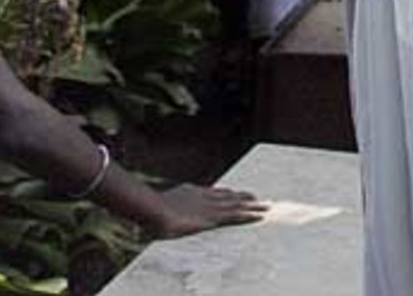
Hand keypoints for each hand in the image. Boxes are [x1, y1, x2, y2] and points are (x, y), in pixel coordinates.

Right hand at [150, 183, 268, 237]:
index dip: (225, 194)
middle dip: (242, 198)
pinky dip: (249, 215)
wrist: (155, 210)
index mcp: (191, 193)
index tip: (235, 193)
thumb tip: (146, 209)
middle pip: (227, 196)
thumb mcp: (155, 207)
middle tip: (256, 197)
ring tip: (266, 205)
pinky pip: (236, 216)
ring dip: (252, 206)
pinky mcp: (214, 218)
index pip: (212, 193)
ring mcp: (210, 206)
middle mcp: (204, 197)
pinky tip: (260, 215)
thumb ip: (158, 205)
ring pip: (236, 205)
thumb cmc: (150, 212)